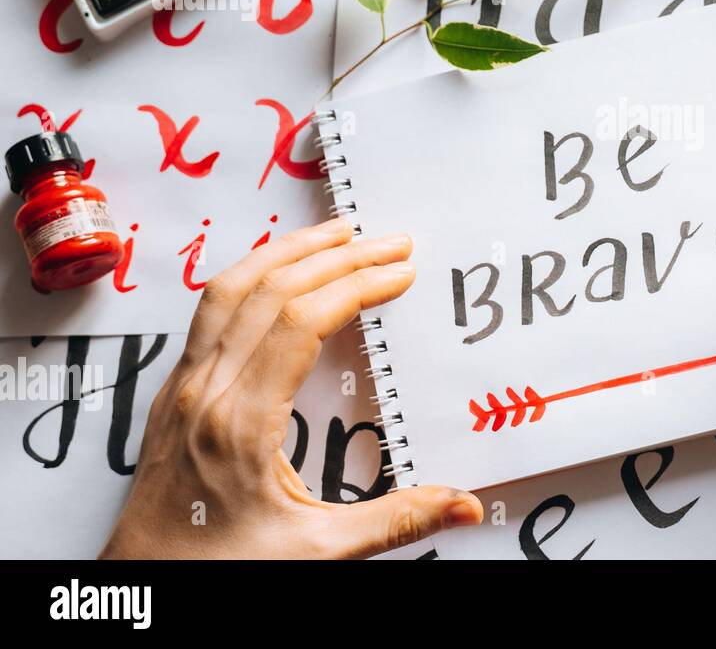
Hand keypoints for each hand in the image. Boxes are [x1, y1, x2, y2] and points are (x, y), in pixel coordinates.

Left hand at [100, 219, 481, 559]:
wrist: (145, 588)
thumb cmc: (220, 569)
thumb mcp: (316, 553)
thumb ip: (395, 522)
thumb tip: (466, 504)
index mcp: (241, 423)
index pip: (300, 322)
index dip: (356, 286)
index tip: (401, 273)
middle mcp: (205, 391)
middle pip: (270, 291)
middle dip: (337, 256)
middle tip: (391, 242)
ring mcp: (182, 386)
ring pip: (228, 289)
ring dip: (286, 250)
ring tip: (336, 232)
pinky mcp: (172, 393)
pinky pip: (209, 311)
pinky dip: (251, 275)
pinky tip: (278, 273)